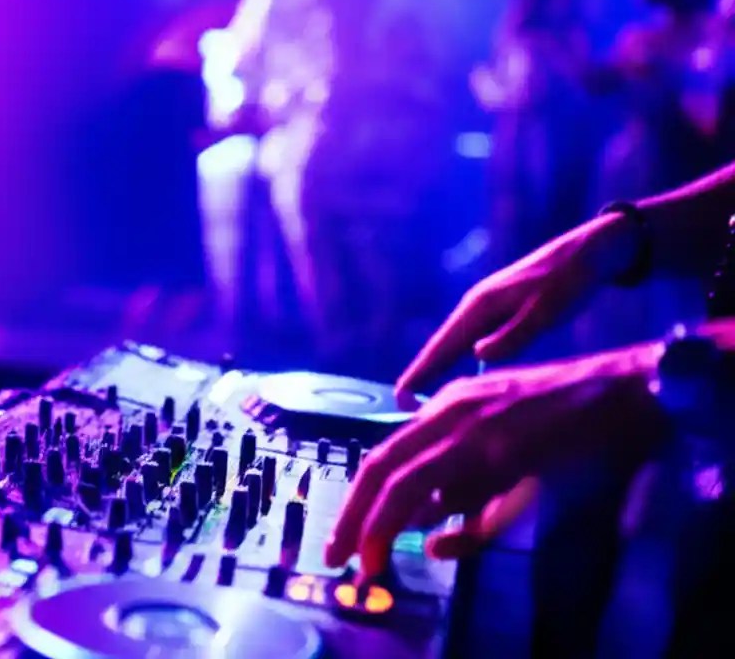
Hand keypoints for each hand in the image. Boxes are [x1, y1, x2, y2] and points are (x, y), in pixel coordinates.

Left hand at [327, 344, 665, 577]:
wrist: (618, 393)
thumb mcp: (498, 460)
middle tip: (335, 555)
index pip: (384, 457)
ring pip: (405, 479)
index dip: (358, 500)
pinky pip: (459, 490)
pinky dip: (443, 522)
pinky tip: (440, 546)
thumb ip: (462, 492)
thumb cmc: (564, 426)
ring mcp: (470, 424)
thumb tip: (427, 536)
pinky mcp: (500, 443)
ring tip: (369, 562)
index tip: (344, 538)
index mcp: (442, 409)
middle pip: (380, 466)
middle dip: (352, 515)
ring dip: (380, 523)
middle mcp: (446, 411)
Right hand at [396, 214, 634, 395]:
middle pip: (440, 346)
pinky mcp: (501, 313)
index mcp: (481, 305)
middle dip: (420, 374)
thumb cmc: (572, 281)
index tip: (401, 398)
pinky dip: (456, 361)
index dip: (420, 372)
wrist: (593, 251)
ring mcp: (487, 309)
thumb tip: (477, 356)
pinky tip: (458, 377)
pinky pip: (469, 342)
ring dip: (436, 369)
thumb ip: (514, 335)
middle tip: (402, 406)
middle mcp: (476, 306)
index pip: (442, 346)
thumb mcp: (547, 310)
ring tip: (421, 398)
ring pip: (453, 344)